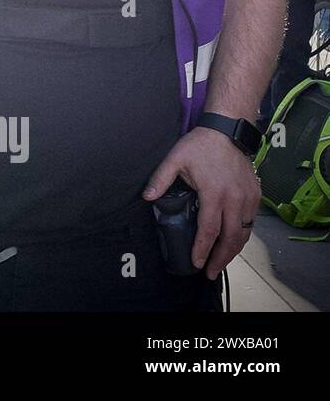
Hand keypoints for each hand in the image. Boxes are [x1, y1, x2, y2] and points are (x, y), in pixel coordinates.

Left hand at [143, 126, 261, 279]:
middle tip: (211, 273)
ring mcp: (248, 198)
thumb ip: (160, 179)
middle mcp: (235, 200)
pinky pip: (251, 223)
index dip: (202, 249)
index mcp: (214, 193)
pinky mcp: (255, 195)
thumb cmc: (200, 145)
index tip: (196, 262)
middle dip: (221, 259)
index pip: (209, 229)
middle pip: (231, 238)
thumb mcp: (175, 159)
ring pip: (244, 233)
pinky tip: (233, 241)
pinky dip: (242, 236)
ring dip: (233, 250)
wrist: (227, 130)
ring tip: (221, 262)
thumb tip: (147, 197)